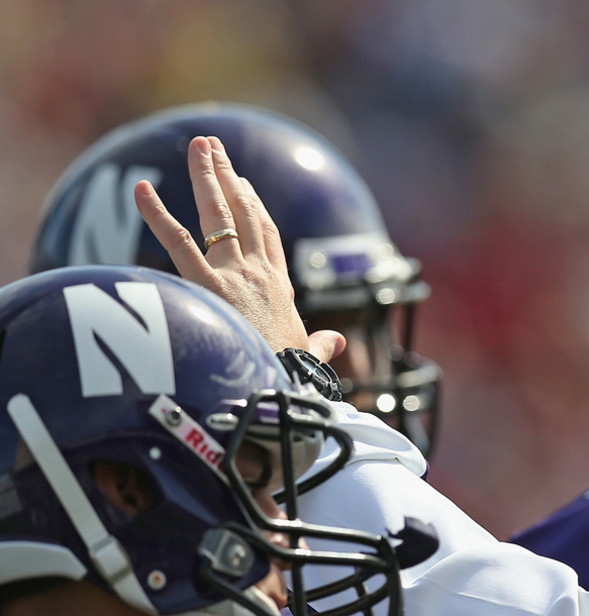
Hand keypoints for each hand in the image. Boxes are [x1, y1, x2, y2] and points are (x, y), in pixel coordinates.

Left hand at [134, 135, 343, 362]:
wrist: (278, 385)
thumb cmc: (292, 375)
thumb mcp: (309, 356)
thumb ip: (320, 345)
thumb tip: (336, 344)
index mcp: (280, 288)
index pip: (267, 236)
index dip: (255, 205)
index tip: (242, 182)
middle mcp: (258, 273)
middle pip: (244, 213)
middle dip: (228, 176)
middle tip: (213, 147)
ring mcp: (233, 275)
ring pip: (218, 215)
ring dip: (205, 177)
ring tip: (197, 146)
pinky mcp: (207, 286)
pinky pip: (177, 242)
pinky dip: (156, 214)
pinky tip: (140, 189)